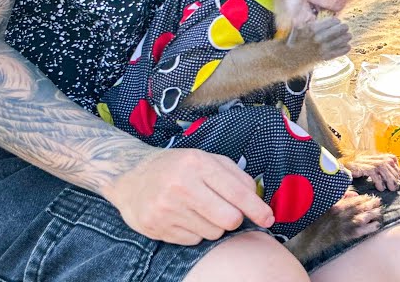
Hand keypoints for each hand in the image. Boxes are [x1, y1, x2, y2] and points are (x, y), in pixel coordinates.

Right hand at [101, 146, 274, 244]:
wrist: (130, 175)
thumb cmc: (176, 167)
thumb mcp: (206, 159)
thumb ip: (234, 175)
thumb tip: (257, 199)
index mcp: (197, 164)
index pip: (237, 193)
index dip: (257, 209)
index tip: (268, 219)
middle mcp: (181, 185)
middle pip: (228, 219)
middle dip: (234, 219)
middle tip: (226, 211)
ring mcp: (166, 208)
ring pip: (212, 233)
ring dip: (213, 225)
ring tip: (198, 210)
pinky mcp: (155, 227)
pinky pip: (193, 241)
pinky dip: (194, 232)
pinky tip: (183, 217)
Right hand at [284, 16, 351, 67]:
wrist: (288, 58)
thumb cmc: (292, 41)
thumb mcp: (296, 27)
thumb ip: (305, 20)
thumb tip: (309, 15)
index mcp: (312, 29)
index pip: (330, 22)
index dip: (335, 22)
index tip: (337, 21)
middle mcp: (318, 38)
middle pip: (337, 31)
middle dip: (343, 29)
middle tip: (346, 27)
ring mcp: (321, 48)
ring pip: (338, 42)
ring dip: (345, 38)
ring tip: (348, 36)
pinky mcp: (322, 57)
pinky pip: (336, 53)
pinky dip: (343, 50)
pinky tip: (348, 47)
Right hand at [343, 152, 399, 190]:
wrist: (345, 164)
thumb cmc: (360, 166)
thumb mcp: (373, 165)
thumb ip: (383, 169)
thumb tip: (394, 180)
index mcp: (380, 155)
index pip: (393, 161)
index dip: (398, 171)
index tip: (399, 181)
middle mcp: (377, 157)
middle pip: (390, 166)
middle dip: (395, 178)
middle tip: (395, 188)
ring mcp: (371, 162)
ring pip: (385, 169)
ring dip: (389, 180)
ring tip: (390, 189)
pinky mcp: (365, 167)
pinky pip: (375, 175)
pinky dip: (379, 182)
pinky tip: (380, 188)